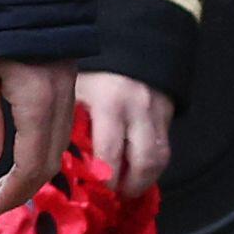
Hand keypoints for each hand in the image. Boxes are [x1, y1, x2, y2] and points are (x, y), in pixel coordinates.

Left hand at [0, 56, 69, 218]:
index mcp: (39, 104)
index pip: (32, 166)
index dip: (13, 194)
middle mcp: (62, 101)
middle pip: (51, 161)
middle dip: (25, 186)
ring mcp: (69, 89)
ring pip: (61, 144)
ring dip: (37, 168)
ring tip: (9, 180)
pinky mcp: (68, 78)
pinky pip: (64, 124)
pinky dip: (46, 146)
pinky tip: (26, 147)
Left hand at [72, 69, 173, 195]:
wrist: (128, 40)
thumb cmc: (94, 70)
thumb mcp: (76, 90)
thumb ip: (73, 123)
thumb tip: (64, 162)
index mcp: (110, 104)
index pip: (111, 154)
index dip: (106, 178)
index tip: (97, 186)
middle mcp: (138, 110)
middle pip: (144, 163)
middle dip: (131, 185)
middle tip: (116, 192)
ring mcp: (158, 111)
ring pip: (160, 159)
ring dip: (145, 178)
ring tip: (129, 185)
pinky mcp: (169, 112)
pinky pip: (166, 147)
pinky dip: (153, 163)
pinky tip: (138, 167)